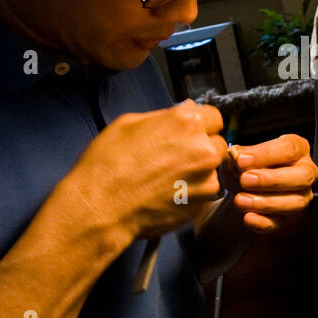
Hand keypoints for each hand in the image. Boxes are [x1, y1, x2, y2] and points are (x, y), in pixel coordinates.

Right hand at [60, 100, 227, 245]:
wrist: (101, 206)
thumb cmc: (108, 164)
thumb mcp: (129, 123)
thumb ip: (165, 116)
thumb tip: (184, 111)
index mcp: (186, 122)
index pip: (213, 117)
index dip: (200, 125)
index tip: (191, 134)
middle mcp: (203, 148)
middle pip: (217, 144)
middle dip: (202, 148)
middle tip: (176, 159)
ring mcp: (206, 178)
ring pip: (212, 171)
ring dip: (197, 173)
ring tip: (167, 180)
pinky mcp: (202, 203)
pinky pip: (204, 193)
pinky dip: (192, 193)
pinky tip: (168, 194)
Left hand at [230, 134, 317, 233]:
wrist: (238, 195)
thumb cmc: (243, 169)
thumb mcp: (238, 157)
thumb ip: (239, 155)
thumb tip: (238, 156)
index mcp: (296, 149)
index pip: (289, 148)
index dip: (265, 154)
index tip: (241, 160)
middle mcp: (305, 172)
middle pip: (302, 176)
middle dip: (272, 179)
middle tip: (245, 180)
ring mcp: (301, 197)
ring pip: (295, 202)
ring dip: (266, 202)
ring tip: (240, 200)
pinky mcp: (291, 219)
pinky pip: (282, 223)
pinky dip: (263, 222)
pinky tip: (248, 217)